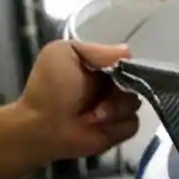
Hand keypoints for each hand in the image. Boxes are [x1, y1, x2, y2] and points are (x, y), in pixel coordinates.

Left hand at [16, 40, 140, 159]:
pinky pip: (133, 124)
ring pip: (135, 103)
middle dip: (121, 90)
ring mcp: (116, 108)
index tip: (113, 73)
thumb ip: (95, 49)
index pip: (126, 61)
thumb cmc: (49, 90)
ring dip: (116, 109)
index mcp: (98, 66)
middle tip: (100, 97)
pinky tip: (98, 126)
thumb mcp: (63, 53)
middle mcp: (110, 85)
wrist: (41, 127)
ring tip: (94, 115)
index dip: (125, 67)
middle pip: (137, 82)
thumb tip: (127, 52)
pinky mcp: (118, 130)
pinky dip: (117, 126)